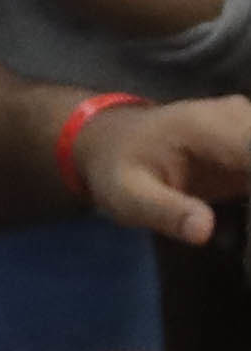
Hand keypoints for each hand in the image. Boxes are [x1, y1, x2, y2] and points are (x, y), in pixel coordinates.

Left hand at [77, 94, 250, 243]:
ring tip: (244, 228)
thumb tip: (204, 232)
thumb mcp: (127, 196)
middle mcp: (239, 118)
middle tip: (244, 227)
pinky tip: (245, 220)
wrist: (113, 142)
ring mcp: (250, 127)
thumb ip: (166, 212)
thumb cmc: (116, 169)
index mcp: (209, 127)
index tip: (247, 207)